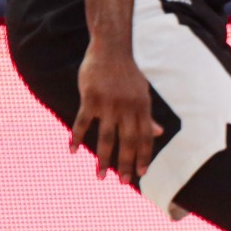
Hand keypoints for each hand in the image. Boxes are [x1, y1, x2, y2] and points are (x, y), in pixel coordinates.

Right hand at [70, 43, 163, 184]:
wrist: (111, 49)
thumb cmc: (127, 73)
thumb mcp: (142, 93)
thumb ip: (147, 115)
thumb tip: (159, 133)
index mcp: (143, 107)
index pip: (145, 137)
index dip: (143, 155)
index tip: (141, 173)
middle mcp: (128, 108)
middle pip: (128, 141)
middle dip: (126, 163)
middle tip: (123, 181)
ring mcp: (109, 104)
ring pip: (107, 137)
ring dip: (104, 159)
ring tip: (100, 176)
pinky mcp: (90, 99)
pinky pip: (83, 122)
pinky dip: (77, 137)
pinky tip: (72, 150)